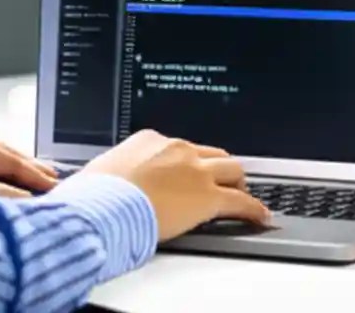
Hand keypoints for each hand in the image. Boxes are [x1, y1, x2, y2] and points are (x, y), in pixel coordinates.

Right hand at [84, 129, 271, 240]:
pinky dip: (253, 208)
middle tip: (219, 182)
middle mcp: (177, 150)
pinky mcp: (208, 198)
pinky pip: (240, 201)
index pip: (179, 148)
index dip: (186, 163)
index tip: (185, 174)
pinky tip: (259, 215)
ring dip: (237, 183)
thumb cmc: (95, 194)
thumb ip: (119, 173)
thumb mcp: (103, 171)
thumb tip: (113, 184)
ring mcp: (195, 172)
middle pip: (210, 154)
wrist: (103, 207)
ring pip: (231, 170)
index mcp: (150, 140)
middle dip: (217, 168)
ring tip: (241, 194)